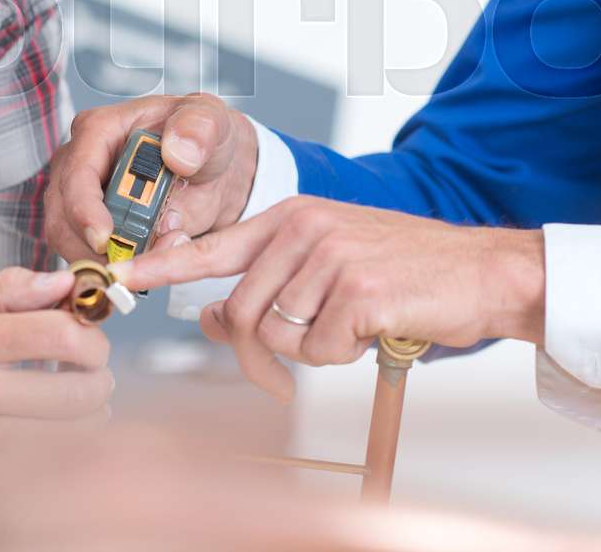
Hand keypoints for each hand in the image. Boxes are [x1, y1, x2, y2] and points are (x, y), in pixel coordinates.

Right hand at [0, 266, 110, 485]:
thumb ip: (8, 289)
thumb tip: (64, 282)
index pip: (60, 336)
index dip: (92, 340)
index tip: (92, 343)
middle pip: (71, 394)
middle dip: (98, 384)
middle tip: (94, 377)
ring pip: (57, 440)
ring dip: (83, 423)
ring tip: (81, 407)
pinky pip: (26, 471)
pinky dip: (48, 454)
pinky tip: (46, 435)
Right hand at [43, 93, 258, 261]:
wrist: (215, 169)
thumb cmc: (203, 137)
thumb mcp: (211, 121)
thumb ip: (199, 129)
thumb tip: (177, 154)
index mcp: (100, 130)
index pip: (78, 173)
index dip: (85, 209)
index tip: (104, 238)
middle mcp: (81, 164)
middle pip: (63, 215)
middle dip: (96, 246)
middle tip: (141, 261)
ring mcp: (83, 199)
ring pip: (71, 242)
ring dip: (110, 261)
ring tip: (159, 255)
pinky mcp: (94, 229)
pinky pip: (91, 258)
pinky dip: (118, 268)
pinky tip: (150, 263)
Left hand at [113, 197, 544, 400]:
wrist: (480, 271)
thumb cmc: (404, 271)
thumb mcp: (327, 264)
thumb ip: (269, 285)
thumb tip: (212, 319)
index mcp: (289, 216)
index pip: (209, 246)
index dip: (159, 266)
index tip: (120, 276)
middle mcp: (303, 228)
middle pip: (241, 313)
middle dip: (255, 359)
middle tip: (279, 383)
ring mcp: (330, 256)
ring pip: (281, 336)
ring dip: (312, 353)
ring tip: (351, 330)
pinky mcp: (358, 291)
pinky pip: (320, 350)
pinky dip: (344, 356)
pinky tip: (373, 329)